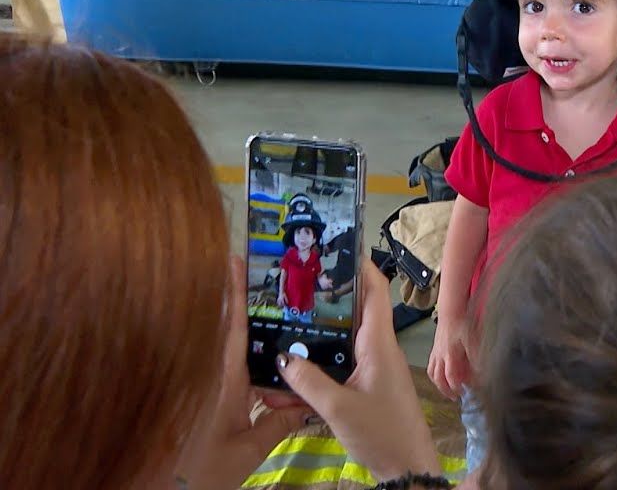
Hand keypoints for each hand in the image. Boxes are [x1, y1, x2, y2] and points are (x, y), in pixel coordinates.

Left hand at [176, 255, 308, 489]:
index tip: (235, 259)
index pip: (233, 327)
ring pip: (223, 351)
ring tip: (267, 318)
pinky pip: (221, 370)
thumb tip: (309, 401)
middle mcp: (209, 378)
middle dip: (238, 302)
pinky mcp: (197, 402)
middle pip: (224, 330)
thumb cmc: (202, 470)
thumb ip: (279, 423)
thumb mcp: (248, 449)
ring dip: (242, 334)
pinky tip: (254, 364)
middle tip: (256, 276)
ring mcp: (201, 388)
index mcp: (224, 381)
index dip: (234, 292)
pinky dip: (236, 359)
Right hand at [273, 258, 439, 480]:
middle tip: (297, 280)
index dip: (360, 265)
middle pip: (356, 309)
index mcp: (379, 343)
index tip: (337, 247)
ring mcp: (374, 366)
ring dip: (322, 328)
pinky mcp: (368, 383)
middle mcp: (379, 348)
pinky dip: (322, 358)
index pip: (375, 291)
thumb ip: (308, 382)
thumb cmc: (382, 433)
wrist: (407, 467)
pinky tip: (297, 360)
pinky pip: (343, 361)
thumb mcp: (339, 408)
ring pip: (346, 337)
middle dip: (329, 293)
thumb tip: (281, 356)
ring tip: (289, 314)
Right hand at [427, 315, 471, 400]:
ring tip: (447, 390)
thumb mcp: (473, 340)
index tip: (463, 392)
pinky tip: (441, 377)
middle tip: (455, 397)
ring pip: (432, 373)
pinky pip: (430, 366)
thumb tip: (479, 372)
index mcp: (450, 354)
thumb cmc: (463, 325)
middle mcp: (440, 355)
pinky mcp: (433, 350)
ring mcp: (435, 353)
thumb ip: (475, 356)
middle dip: (445, 390)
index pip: (450, 375)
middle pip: (438, 378)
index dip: (455, 386)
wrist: (451, 312)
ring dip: (439, 384)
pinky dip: (434, 375)